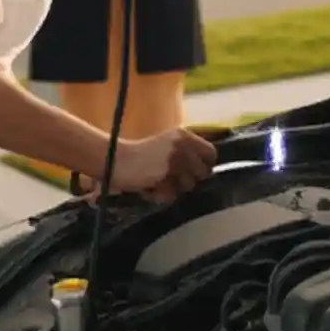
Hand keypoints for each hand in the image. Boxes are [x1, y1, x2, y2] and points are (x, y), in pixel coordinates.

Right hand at [81, 128, 217, 203]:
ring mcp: (174, 160)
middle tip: (174, 179)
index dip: (205, 165)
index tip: (195, 172)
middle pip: (204, 172)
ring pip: (189, 186)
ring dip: (175, 189)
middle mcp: (182, 145)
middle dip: (191, 180)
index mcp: (184, 135)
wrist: (118, 160)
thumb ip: (187, 152)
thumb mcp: (169, 144)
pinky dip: (162, 195)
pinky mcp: (165, 175)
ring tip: (159, 182)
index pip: (211, 153)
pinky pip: (172, 195)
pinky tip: (151, 187)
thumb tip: (208, 169)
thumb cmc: (142, 154)